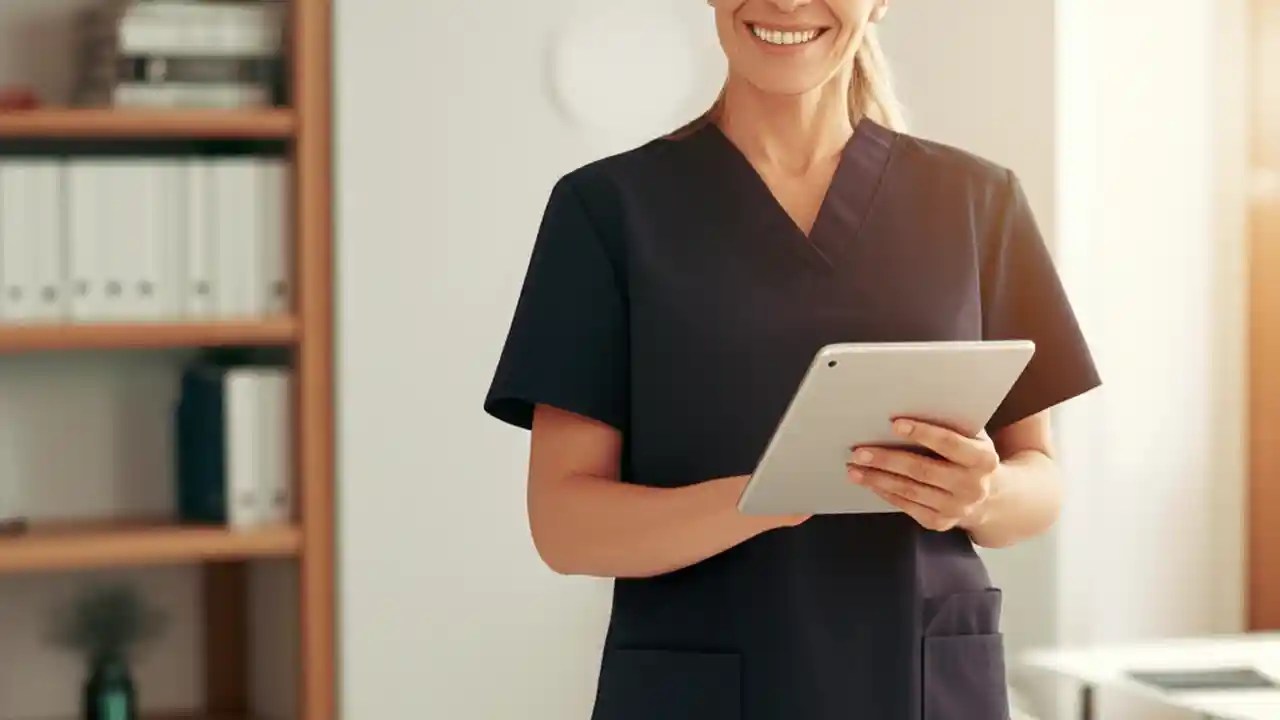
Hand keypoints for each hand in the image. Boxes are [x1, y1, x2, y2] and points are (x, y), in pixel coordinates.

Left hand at [847, 419, 999, 531]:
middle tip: (860, 452)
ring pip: (910, 491)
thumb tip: (911, 404)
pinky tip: (869, 482)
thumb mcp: (973, 438)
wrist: (992, 497)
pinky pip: (907, 506)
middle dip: (887, 460)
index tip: (894, 424)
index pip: (949, 444)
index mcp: (983, 459)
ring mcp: (956, 508)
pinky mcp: (940, 522)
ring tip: (854, 468)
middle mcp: (972, 486)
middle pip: (922, 470)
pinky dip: (885, 492)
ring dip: (877, 478)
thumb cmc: (971, 456)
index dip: (922, 433)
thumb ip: (951, 425)